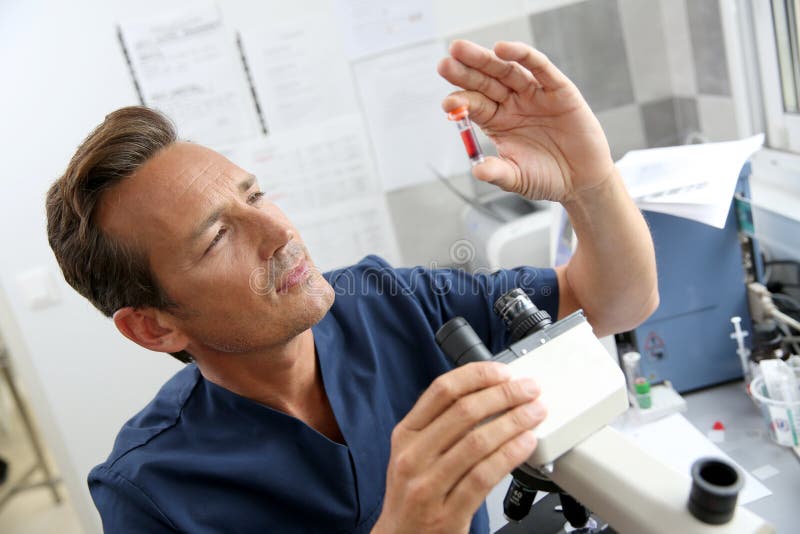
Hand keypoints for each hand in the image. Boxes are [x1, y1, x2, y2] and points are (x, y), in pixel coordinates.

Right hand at [371, 362, 545, 533]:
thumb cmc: (413, 493)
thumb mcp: (414, 452)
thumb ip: (441, 425)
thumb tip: (488, 395)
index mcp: (406, 433)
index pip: (442, 391)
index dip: (477, 375)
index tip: (503, 372)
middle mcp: (413, 456)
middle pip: (464, 412)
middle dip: (504, 395)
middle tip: (529, 390)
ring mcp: (428, 486)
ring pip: (477, 442)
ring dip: (514, 422)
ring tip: (535, 414)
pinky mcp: (447, 514)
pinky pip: (484, 477)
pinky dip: (510, 456)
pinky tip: (526, 445)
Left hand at [438, 40, 614, 202]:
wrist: (583, 180)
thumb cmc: (547, 177)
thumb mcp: (518, 179)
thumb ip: (498, 173)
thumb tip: (477, 170)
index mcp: (497, 122)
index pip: (474, 105)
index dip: (460, 101)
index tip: (447, 103)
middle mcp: (512, 103)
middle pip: (484, 82)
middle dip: (463, 72)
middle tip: (443, 65)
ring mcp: (533, 94)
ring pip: (506, 70)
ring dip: (484, 59)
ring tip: (461, 50)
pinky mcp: (558, 89)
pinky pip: (539, 67)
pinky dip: (522, 55)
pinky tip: (503, 49)